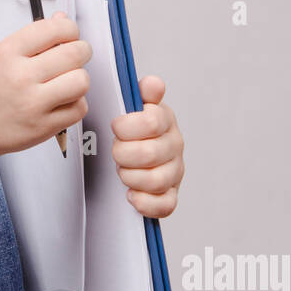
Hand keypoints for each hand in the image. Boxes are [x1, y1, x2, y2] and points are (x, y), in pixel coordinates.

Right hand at [0, 12, 91, 164]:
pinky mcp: (44, 127)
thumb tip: (62, 21)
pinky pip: (79, 109)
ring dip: (79, 79)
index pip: (55, 29)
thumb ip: (31, 38)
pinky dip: (75, 103)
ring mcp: (33, 103)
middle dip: (81, 51)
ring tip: (67, 81)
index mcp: (8, 53)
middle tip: (77, 55)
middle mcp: (21, 76)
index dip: (70, 29)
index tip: (70, 34)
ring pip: (81, 81)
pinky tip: (62, 101)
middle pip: (75, 54)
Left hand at [109, 75, 183, 216]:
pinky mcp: (170, 195)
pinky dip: (145, 202)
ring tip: (122, 170)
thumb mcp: (135, 106)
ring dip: (130, 176)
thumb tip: (152, 84)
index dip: (125, 127)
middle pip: (148, 154)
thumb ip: (143, 93)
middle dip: (122, 154)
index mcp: (165, 120)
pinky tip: (131, 195)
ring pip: (155, 180)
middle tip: (116, 151)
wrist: (136, 154)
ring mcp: (174, 172)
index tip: (116, 127)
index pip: (150, 123)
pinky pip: (165, 205)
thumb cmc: (133, 129)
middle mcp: (174, 146)